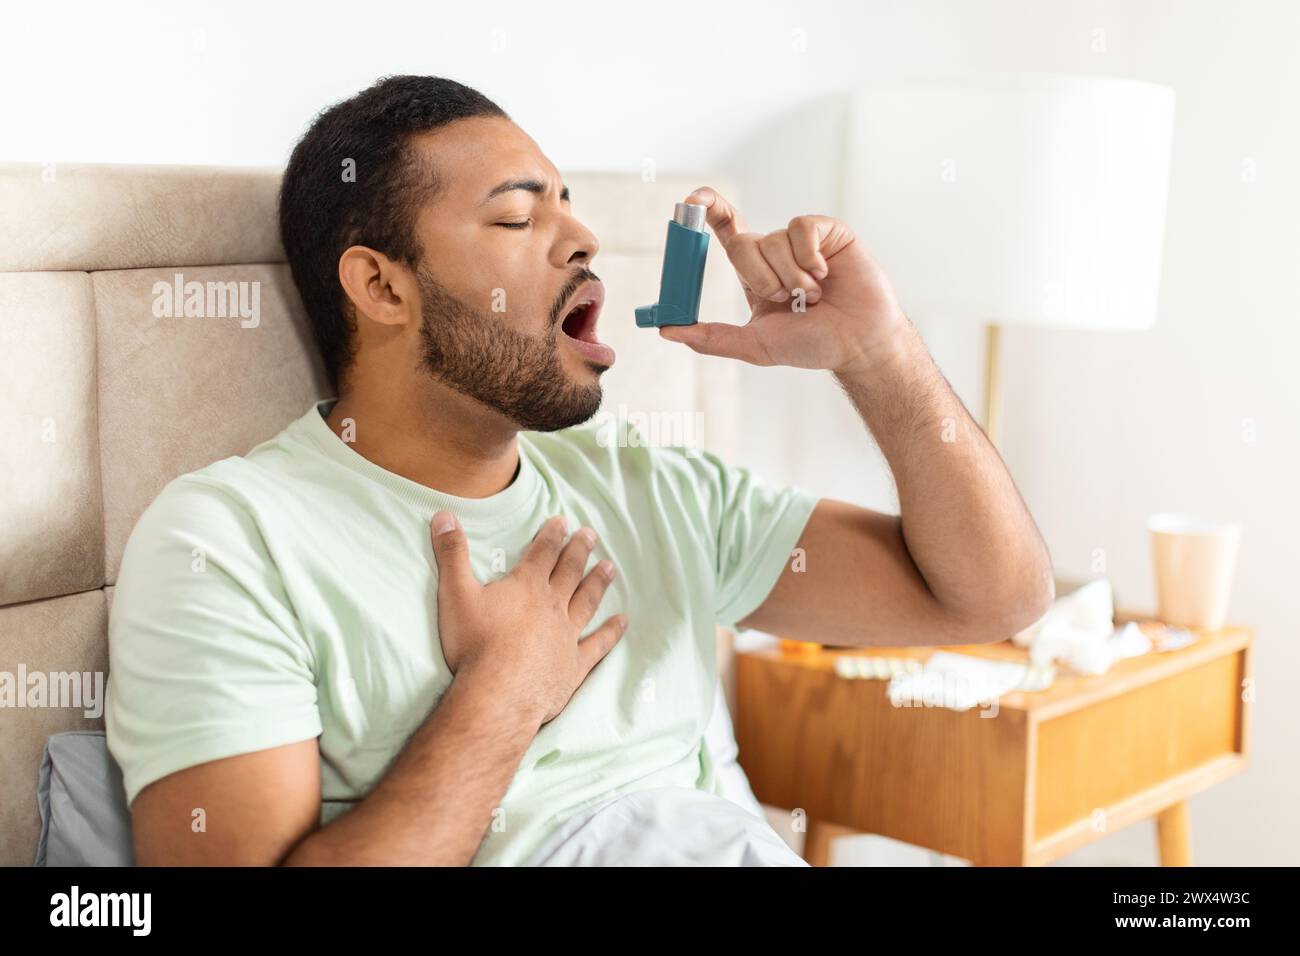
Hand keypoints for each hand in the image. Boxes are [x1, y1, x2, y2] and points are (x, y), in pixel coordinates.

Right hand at [430, 512, 625, 725]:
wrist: (498, 695)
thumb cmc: (474, 645)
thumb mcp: (454, 594)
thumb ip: (451, 555)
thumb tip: (443, 515)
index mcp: (526, 587)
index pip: (542, 553)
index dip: (552, 535)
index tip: (563, 521)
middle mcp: (552, 606)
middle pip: (569, 572)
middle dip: (578, 551)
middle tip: (590, 534)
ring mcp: (566, 635)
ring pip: (587, 601)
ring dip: (598, 583)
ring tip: (610, 567)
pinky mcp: (574, 665)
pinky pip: (597, 644)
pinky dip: (610, 633)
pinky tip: (622, 623)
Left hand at [659, 186, 908, 374]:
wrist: (858, 343)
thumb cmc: (812, 345)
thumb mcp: (755, 344)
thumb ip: (712, 337)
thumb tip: (667, 330)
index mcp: (754, 271)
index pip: (726, 229)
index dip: (707, 209)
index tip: (692, 201)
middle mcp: (775, 251)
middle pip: (741, 242)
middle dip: (758, 278)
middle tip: (783, 300)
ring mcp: (802, 240)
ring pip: (773, 240)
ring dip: (790, 278)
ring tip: (813, 297)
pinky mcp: (829, 232)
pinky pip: (802, 228)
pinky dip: (809, 257)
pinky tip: (826, 274)